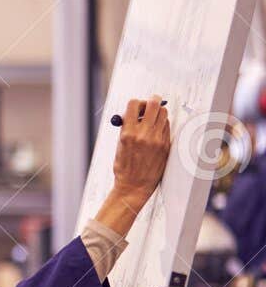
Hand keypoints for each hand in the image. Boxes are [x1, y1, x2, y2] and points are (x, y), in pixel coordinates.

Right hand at [97, 94, 171, 233]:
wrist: (134, 186)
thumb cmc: (124, 167)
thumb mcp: (119, 145)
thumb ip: (126, 128)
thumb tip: (134, 114)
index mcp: (128, 133)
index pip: (134, 104)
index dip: (136, 103)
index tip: (137, 107)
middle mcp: (144, 134)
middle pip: (154, 104)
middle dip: (152, 101)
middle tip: (150, 105)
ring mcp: (157, 139)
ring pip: (164, 114)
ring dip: (158, 113)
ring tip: (152, 121)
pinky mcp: (166, 145)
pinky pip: (167, 127)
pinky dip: (162, 126)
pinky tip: (155, 133)